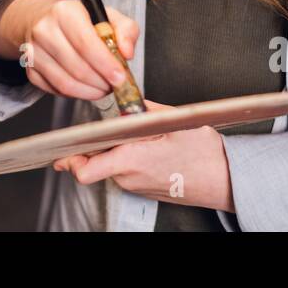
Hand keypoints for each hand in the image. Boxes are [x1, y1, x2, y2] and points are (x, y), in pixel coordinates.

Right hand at [0, 0, 138, 100]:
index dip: (106, 64)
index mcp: (65, 12)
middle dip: (102, 82)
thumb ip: (126, 30)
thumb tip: (127, 53)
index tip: (121, 77)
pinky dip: (76, 94)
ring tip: (103, 87)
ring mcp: (33, 52)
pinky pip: (56, 91)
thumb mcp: (107, 15)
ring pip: (65, 84)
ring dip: (90, 92)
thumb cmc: (78, 18)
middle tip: (115, 85)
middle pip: (77, 68)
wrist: (41, 18)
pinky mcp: (30, 70)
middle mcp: (44, 30)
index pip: (86, 44)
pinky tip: (86, 86)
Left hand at [51, 100, 235, 211]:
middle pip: (94, 162)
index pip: (85, 170)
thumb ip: (143, 109)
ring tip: (128, 133)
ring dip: (111, 150)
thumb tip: (125, 99)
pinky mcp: (143, 187)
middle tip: (98, 128)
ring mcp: (136, 185)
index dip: (70, 159)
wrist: (226, 180)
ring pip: (109, 165)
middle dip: (93, 145)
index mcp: (131, 160)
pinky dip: (124, 157)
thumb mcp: (174, 121)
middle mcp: (129, 177)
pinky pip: (124, 170)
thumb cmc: (204, 154)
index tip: (61, 148)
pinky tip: (140, 145)